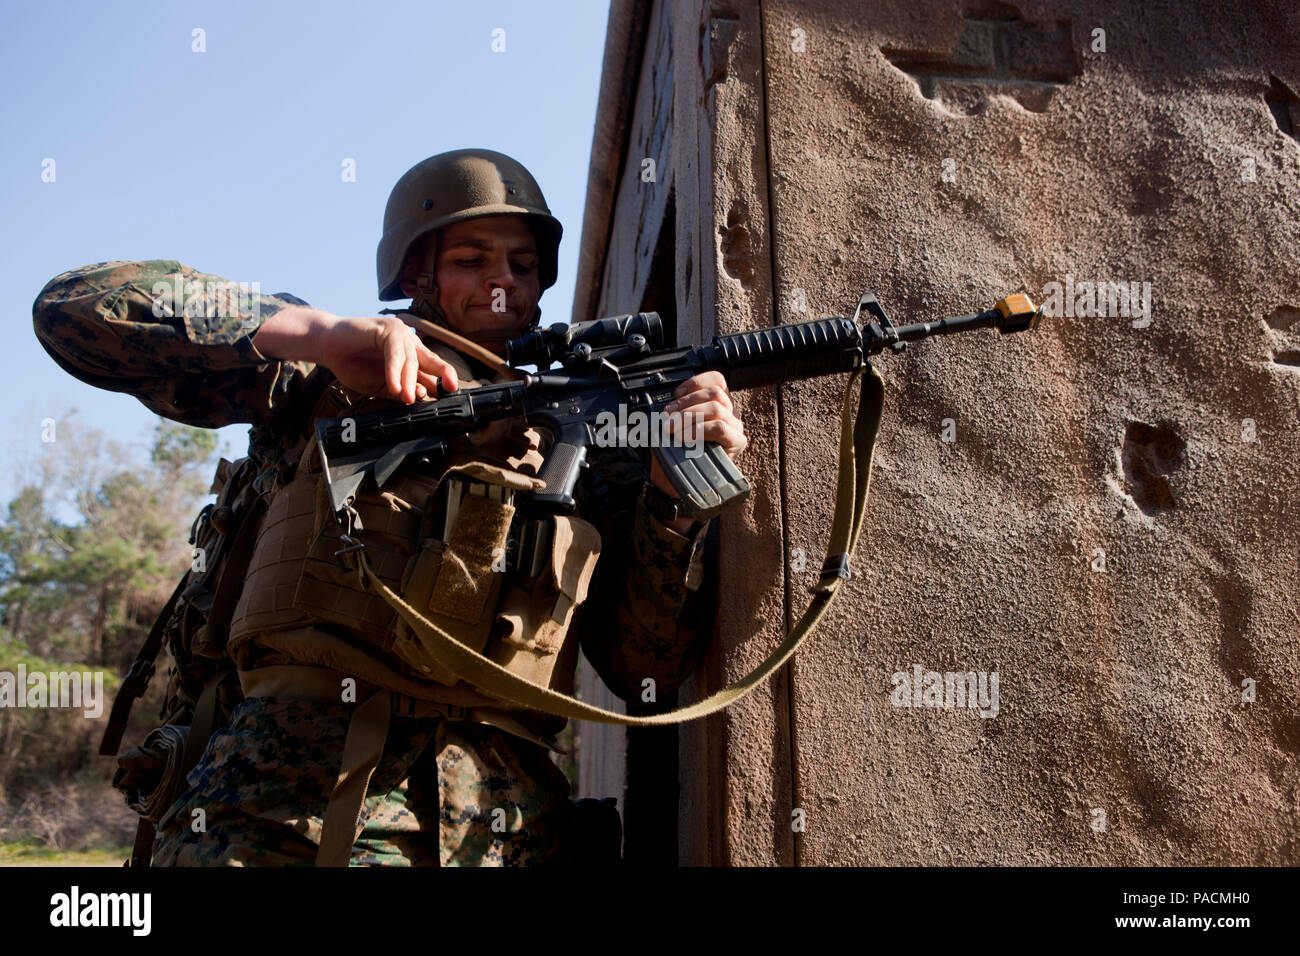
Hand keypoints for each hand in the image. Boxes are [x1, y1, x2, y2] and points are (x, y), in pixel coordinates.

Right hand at [253, 306, 458, 402]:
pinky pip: (394, 352)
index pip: (433, 368)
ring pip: (411, 359)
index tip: (453, 393)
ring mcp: (399, 333)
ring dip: (409, 380)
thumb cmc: (353, 364)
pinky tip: (392, 385)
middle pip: (429, 361)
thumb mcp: (381, 384)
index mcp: (411, 356)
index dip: (444, 379)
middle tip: (442, 393)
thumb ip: (400, 389)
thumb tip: (422, 396)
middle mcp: (409, 343)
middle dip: (438, 376)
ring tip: (406, 398)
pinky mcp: (386, 328)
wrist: (327, 347)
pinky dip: (393, 370)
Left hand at [648, 371, 745, 530]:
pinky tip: (686, 437)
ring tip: (674, 430)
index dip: (694, 383)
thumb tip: (662, 404)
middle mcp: (729, 413)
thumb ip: (670, 411)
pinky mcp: (736, 443)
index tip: (675, 395)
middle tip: (669, 419)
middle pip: (716, 393)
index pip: (716, 380)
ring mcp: (734, 428)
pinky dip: (700, 429)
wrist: (673, 484)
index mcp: (715, 404)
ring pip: (717, 409)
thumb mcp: (667, 427)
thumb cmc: (672, 455)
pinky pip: (721, 428)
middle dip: (687, 403)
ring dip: (690, 416)